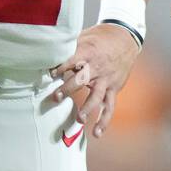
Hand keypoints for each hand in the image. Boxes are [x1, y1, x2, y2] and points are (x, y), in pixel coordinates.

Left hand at [50, 23, 140, 137]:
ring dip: (88, 108)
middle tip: (56, 98)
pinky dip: (104, 121)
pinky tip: (96, 133)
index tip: (49, 74)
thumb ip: (68, 47)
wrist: (125, 38)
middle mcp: (97, 67)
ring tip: (79, 119)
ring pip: (97, 96)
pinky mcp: (114, 88)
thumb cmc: (99, 38)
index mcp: (88, 52)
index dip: (60, 67)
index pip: (72, 60)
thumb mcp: (83, 36)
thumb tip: (45, 53)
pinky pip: (109, 106)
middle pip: (82, 79)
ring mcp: (106, 79)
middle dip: (69, 88)